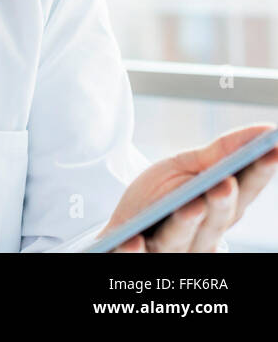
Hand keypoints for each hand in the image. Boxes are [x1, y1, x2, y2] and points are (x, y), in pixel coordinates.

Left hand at [98, 123, 277, 251]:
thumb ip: (220, 153)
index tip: (273, 149)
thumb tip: (267, 129)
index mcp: (220, 210)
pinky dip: (136, 251)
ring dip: (187, 224)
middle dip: (222, 203)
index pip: (244, 193)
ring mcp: (172, 249)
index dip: (258, 173)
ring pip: (181, 239)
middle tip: (226, 183)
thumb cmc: (161, 196)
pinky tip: (134, 240)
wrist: (122, 225)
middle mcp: (202, 235)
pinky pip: (138, 256)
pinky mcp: (140, 256)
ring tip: (190, 205)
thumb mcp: (186, 167)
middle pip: (215, 221)